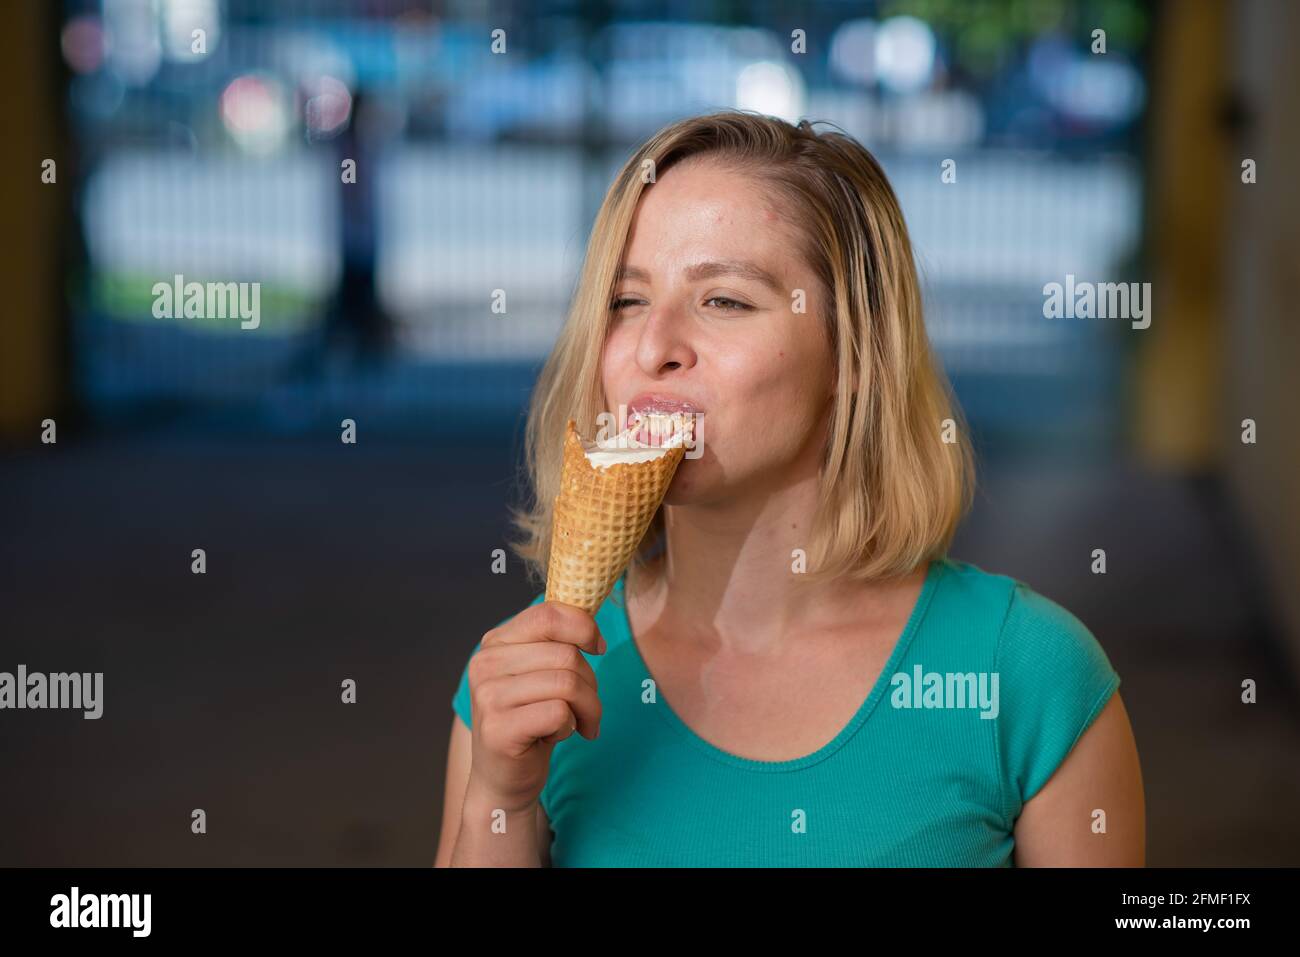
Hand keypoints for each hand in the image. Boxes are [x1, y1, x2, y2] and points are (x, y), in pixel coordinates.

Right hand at [464, 600, 604, 811]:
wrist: (504, 779)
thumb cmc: (531, 722)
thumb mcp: (540, 674)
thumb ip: (556, 644)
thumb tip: (593, 623)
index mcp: (496, 643)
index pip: (549, 614)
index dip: (585, 628)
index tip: (598, 648)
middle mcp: (485, 664)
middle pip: (567, 654)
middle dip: (591, 684)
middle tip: (586, 708)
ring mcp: (488, 696)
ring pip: (567, 684)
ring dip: (587, 708)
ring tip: (578, 723)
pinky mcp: (498, 729)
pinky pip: (559, 713)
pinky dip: (570, 727)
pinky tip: (555, 735)